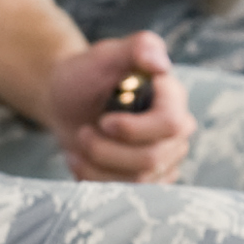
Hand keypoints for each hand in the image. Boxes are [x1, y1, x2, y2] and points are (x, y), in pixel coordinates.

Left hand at [49, 30, 193, 185]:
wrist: (67, 102)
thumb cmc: (85, 75)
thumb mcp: (105, 55)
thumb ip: (136, 47)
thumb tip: (161, 64)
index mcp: (173, 98)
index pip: (172, 124)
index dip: (135, 129)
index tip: (104, 121)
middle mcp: (177, 132)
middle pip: (151, 159)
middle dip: (105, 150)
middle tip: (81, 133)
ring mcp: (165, 159)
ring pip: (136, 182)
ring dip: (95, 165)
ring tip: (78, 144)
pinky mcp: (148, 181)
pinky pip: (125, 196)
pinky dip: (94, 181)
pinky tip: (81, 161)